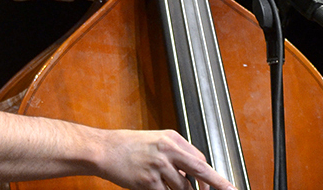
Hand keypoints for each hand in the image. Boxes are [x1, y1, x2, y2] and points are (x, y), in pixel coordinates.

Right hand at [98, 128, 234, 189]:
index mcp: (170, 138)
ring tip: (169, 187)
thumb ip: (174, 153)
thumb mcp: (153, 140)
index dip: (210, 175)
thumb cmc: (125, 145)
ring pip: (183, 188)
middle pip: (200, 170)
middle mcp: (166, 150)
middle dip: (217, 184)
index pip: (199, 158)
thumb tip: (191, 173)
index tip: (221, 185)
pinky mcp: (148, 182)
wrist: (101, 149)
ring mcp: (158, 167)